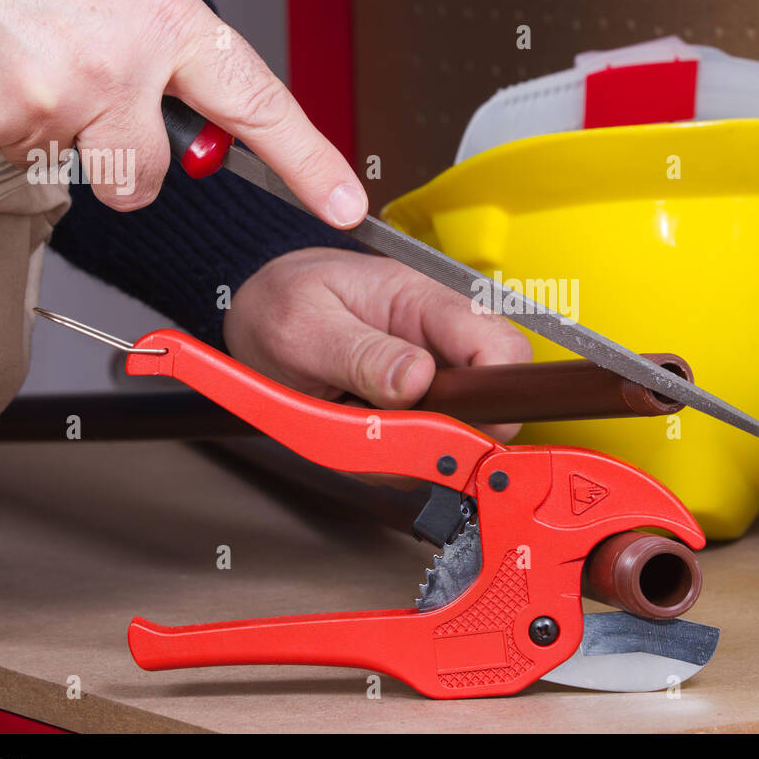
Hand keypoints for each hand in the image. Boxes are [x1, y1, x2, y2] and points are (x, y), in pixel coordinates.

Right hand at [0, 0, 366, 225]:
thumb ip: (168, 31)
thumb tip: (192, 84)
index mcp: (164, 18)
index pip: (257, 104)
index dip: (308, 162)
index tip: (343, 204)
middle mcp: (119, 65)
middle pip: (151, 176)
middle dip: (127, 160)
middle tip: (87, 100)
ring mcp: (56, 99)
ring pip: (76, 167)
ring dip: (57, 134)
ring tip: (25, 57)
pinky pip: (11, 154)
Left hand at [223, 248, 533, 440]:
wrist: (261, 316)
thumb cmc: (282, 301)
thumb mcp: (304, 325)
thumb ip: (359, 353)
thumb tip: (416, 378)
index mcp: (424, 300)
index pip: (498, 345)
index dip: (493, 395)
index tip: (452, 428)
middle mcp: (439, 340)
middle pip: (486, 402)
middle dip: (435, 435)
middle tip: (381, 432)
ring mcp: (431, 379)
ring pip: (450, 439)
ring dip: (399, 449)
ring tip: (350, 419)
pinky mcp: (415, 411)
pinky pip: (419, 454)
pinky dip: (383, 457)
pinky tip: (354, 428)